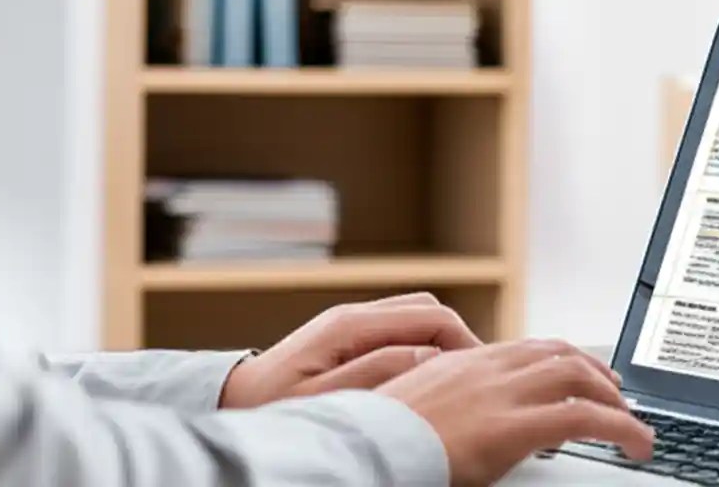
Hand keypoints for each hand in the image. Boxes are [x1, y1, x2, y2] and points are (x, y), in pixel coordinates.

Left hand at [220, 292, 481, 407]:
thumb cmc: (274, 408)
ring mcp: (353, 322)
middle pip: (432, 310)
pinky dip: (423, 347)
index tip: (485, 376)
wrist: (232, 403)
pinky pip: (401, 330)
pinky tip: (425, 380)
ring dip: (442, 344)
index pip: (434, 317)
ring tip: (455, 382)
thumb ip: (378, 372)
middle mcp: (356, 314)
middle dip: (460, 340)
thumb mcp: (327, 397)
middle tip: (476, 381)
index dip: (468, 344)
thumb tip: (427, 354)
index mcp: (353, 324)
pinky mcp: (350, 336)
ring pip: (419, 317)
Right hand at [378, 339, 653, 486]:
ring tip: (631, 425)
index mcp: (461, 362)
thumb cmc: (377, 440)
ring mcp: (502, 393)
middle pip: (559, 353)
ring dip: (613, 399)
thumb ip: (444, 404)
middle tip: (617, 395)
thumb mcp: (412, 411)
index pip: (526, 348)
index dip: (562, 360)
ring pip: (578, 376)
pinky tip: (636, 444)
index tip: (579, 375)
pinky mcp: (514, 426)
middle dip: (595, 371)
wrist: (361, 452)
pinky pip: (585, 417)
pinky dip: (621, 427)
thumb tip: (460, 420)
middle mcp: (486, 367)